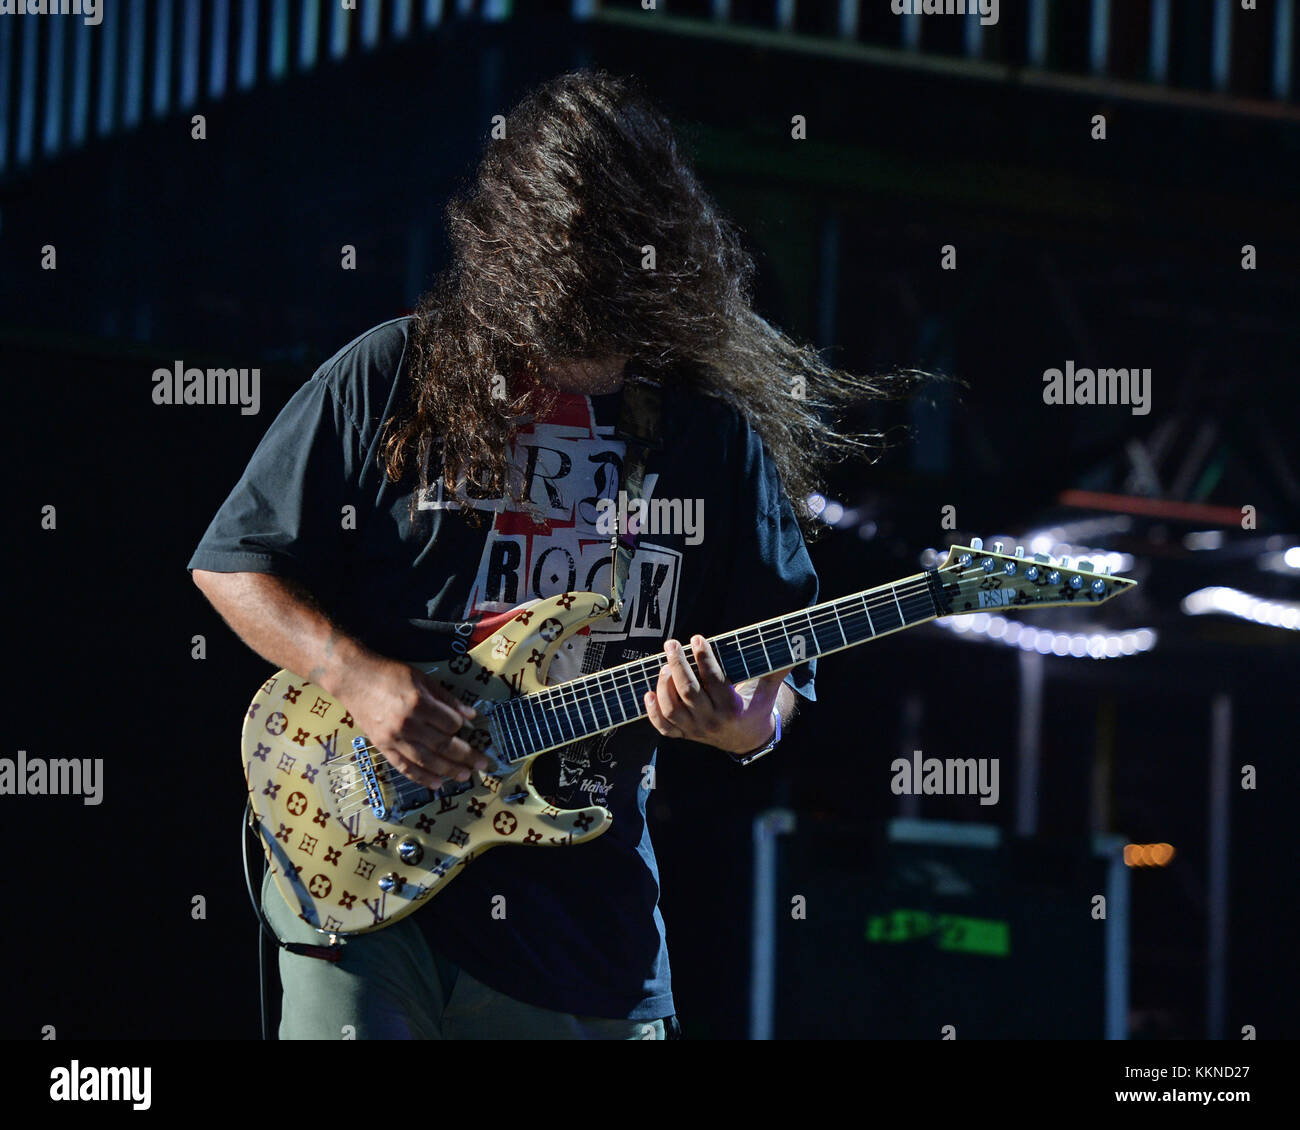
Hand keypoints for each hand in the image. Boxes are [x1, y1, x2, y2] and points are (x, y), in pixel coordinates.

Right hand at [338, 656, 486, 789]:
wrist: (353, 678)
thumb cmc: (390, 674)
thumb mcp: (422, 678)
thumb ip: (447, 698)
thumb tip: (471, 716)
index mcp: (418, 704)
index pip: (450, 723)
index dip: (462, 726)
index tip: (467, 726)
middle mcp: (407, 725)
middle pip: (443, 746)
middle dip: (466, 756)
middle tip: (483, 764)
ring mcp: (393, 739)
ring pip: (427, 761)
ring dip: (449, 771)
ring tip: (466, 776)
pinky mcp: (382, 747)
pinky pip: (405, 767)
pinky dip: (422, 778)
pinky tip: (438, 784)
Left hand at [644, 636, 786, 753]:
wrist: (746, 740)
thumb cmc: (755, 707)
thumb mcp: (767, 690)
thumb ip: (776, 669)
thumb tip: (798, 647)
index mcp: (732, 709)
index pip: (715, 681)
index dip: (705, 659)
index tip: (698, 639)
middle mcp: (712, 721)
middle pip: (688, 693)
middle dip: (677, 666)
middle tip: (672, 644)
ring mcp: (695, 730)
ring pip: (672, 709)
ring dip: (663, 686)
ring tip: (664, 665)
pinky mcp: (684, 735)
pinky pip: (663, 727)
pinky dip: (652, 712)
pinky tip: (648, 692)